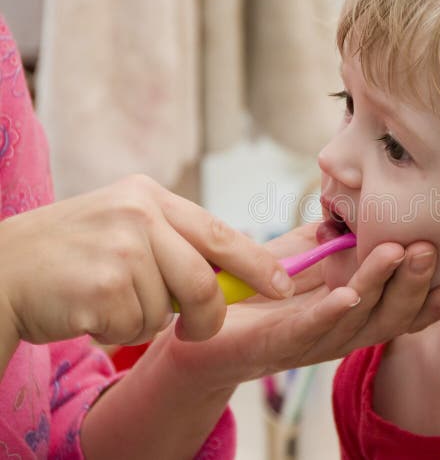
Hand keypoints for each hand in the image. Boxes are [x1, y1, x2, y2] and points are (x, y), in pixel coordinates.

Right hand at [0, 175, 292, 348]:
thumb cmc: (68, 255)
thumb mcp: (123, 227)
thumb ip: (175, 243)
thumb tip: (236, 277)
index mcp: (148, 195)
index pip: (219, 232)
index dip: (257, 264)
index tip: (285, 286)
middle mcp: (138, 215)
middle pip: (204, 281)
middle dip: (208, 316)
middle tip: (197, 330)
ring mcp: (120, 249)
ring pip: (168, 310)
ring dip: (144, 320)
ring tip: (106, 301)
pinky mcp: (102, 287)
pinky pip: (136, 327)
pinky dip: (118, 331)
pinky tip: (87, 311)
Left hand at [153, 223, 439, 388]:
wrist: (204, 330)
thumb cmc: (260, 290)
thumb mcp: (306, 255)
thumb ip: (336, 235)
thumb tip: (363, 202)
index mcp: (355, 316)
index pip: (402, 312)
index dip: (432, 302)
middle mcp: (342, 334)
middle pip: (390, 316)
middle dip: (414, 283)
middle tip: (428, 247)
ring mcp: (313, 342)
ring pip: (358, 319)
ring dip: (382, 286)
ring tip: (399, 252)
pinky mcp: (279, 344)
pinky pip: (310, 329)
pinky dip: (332, 312)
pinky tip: (349, 294)